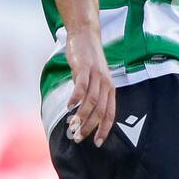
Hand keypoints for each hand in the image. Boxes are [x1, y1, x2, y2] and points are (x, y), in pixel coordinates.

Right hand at [65, 28, 114, 145]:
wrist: (85, 35)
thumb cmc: (88, 61)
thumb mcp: (94, 80)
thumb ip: (90, 96)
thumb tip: (83, 116)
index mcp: (110, 89)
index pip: (110, 114)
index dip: (104, 129)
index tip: (97, 143)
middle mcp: (106, 83)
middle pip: (100, 110)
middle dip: (89, 127)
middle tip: (78, 137)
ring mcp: (96, 75)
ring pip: (91, 101)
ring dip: (81, 116)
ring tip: (71, 126)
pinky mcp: (85, 68)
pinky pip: (81, 86)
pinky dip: (75, 98)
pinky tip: (68, 106)